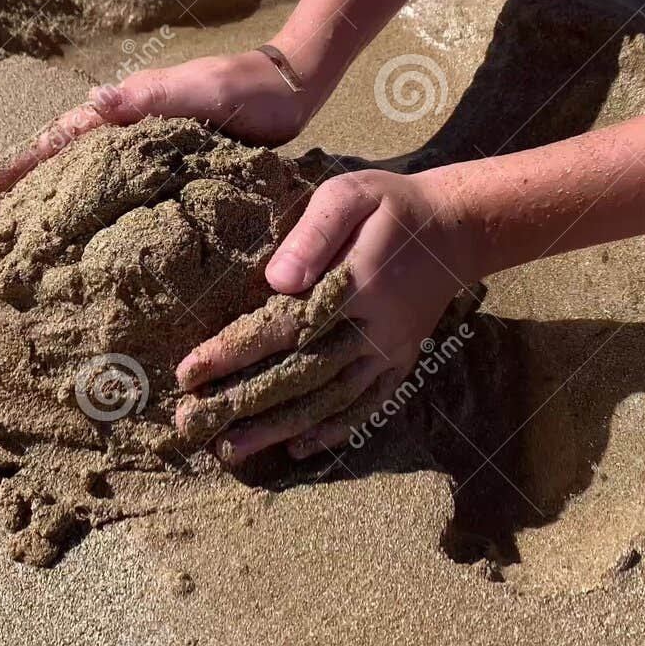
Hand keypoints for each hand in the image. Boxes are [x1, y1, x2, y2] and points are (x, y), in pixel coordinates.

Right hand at [0, 46, 323, 203]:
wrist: (291, 88)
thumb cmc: (247, 86)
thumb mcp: (202, 90)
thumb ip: (151, 96)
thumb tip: (93, 99)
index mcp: (129, 108)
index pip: (65, 136)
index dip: (26, 162)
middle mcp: (132, 128)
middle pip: (69, 156)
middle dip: (29, 182)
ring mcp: (151, 147)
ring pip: (93, 173)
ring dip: (58, 196)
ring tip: (26, 232)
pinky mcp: (173, 164)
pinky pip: (123, 186)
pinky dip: (98, 203)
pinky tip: (91, 232)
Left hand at [175, 168, 478, 463]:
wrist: (456, 228)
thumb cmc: (390, 205)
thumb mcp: (351, 196)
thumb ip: (314, 234)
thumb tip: (276, 281)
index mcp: (357, 285)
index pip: (282, 328)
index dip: (233, 353)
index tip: (188, 373)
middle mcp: (375, 328)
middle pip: (301, 375)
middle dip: (244, 402)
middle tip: (193, 424)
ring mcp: (391, 351)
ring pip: (330, 400)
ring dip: (280, 427)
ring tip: (233, 449)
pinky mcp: (402, 362)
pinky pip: (368, 406)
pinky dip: (334, 431)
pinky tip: (298, 449)